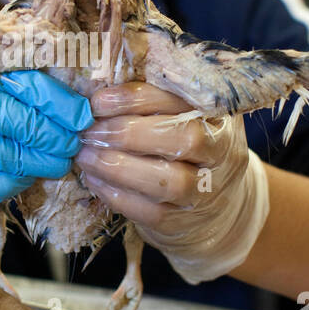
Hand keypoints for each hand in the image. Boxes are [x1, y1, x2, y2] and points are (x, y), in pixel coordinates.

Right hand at [0, 61, 92, 244]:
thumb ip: (1, 63)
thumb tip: (66, 61)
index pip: (1, 69)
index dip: (47, 90)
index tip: (80, 109)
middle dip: (44, 126)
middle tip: (74, 138)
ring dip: (30, 157)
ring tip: (59, 161)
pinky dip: (7, 183)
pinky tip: (26, 178)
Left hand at [75, 82, 268, 282]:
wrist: (215, 205)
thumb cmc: (185, 146)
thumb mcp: (181, 114)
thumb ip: (152, 99)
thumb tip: (96, 88)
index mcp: (219, 112)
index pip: (184, 99)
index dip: (139, 98)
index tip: (100, 101)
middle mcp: (223, 150)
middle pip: (185, 139)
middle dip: (129, 133)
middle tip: (90, 130)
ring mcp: (209, 190)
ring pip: (170, 180)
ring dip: (119, 167)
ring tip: (86, 155)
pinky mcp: (186, 221)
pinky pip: (152, 212)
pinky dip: (118, 195)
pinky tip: (94, 180)